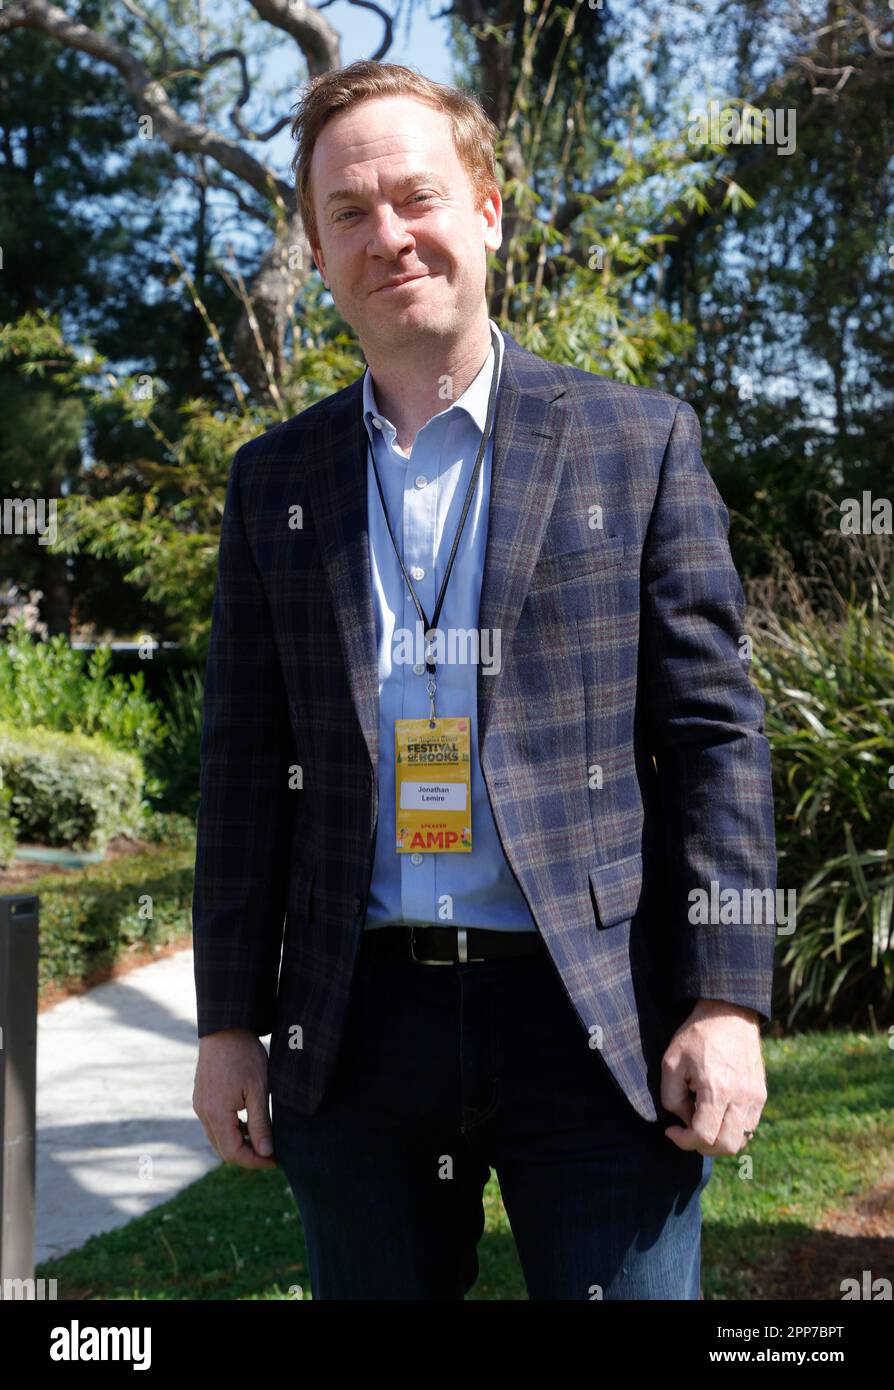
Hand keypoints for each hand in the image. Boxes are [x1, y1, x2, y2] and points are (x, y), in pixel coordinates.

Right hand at [193, 1028, 277, 1167]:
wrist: (225, 1027)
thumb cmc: (244, 1055)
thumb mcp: (259, 1089)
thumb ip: (261, 1123)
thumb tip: (266, 1153)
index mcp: (215, 1113)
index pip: (233, 1153)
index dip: (255, 1161)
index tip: (276, 1160)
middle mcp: (203, 1113)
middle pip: (223, 1150)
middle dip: (248, 1156)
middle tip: (272, 1153)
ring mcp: (200, 1106)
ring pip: (219, 1139)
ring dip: (240, 1143)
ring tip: (265, 1138)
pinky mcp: (202, 1099)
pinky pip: (216, 1125)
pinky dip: (232, 1130)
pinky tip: (250, 1123)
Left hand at [661, 999, 766, 1155]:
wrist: (728, 1012)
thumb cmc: (696, 1036)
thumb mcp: (671, 1063)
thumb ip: (672, 1098)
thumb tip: (684, 1121)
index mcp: (717, 1090)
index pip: (704, 1137)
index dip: (684, 1141)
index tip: (671, 1131)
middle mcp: (741, 1098)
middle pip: (727, 1146)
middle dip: (703, 1147)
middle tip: (687, 1133)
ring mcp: (755, 1097)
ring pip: (742, 1140)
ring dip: (720, 1140)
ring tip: (703, 1122)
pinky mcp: (761, 1094)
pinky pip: (750, 1126)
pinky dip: (734, 1129)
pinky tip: (718, 1114)